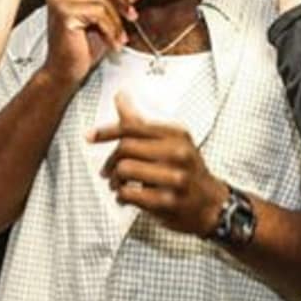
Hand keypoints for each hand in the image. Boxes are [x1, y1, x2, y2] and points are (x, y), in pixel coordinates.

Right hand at [42, 0, 145, 87]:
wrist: (64, 73)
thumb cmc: (80, 51)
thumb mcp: (105, 21)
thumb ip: (117, 2)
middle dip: (121, 2)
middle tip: (131, 16)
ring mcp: (59, 2)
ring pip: (102, 0)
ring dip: (116, 21)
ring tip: (119, 37)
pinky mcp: (64, 14)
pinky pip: (98, 14)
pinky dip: (110, 29)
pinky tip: (112, 42)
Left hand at [91, 93, 229, 237]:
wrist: (210, 204)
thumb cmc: (185, 169)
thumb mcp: (170, 141)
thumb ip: (140, 122)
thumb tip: (120, 95)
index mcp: (176, 134)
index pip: (133, 126)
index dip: (107, 131)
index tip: (89, 137)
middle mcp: (178, 152)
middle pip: (125, 148)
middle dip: (110, 161)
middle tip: (108, 171)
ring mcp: (174, 178)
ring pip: (125, 170)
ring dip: (115, 180)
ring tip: (118, 185)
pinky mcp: (168, 201)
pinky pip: (129, 194)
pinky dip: (121, 196)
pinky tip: (125, 197)